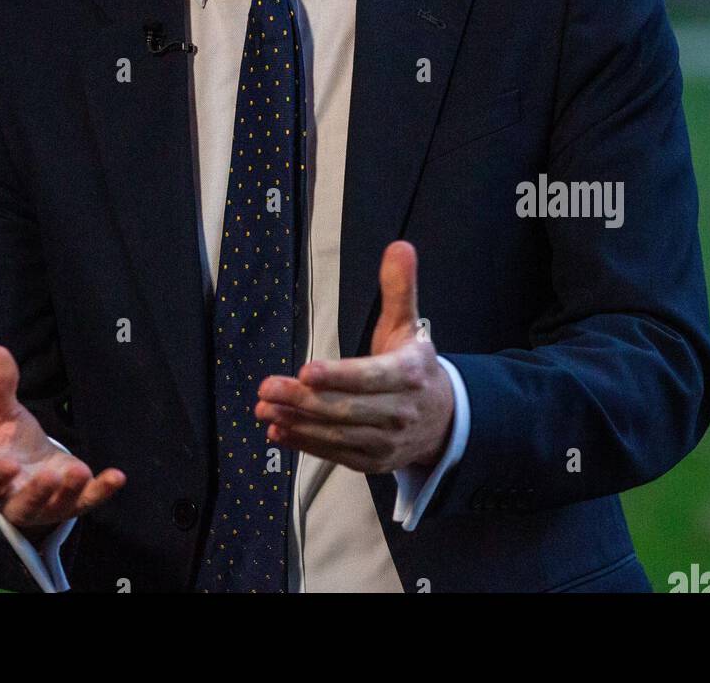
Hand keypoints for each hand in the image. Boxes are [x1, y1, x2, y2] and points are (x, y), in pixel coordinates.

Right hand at [0, 345, 124, 542]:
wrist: (25, 468)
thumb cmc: (7, 440)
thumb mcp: (0, 413)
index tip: (8, 464)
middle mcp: (14, 498)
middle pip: (24, 503)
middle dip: (37, 491)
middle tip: (50, 475)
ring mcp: (45, 505)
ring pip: (56, 505)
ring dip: (69, 491)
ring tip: (81, 471)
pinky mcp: (71, 502)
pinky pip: (87, 500)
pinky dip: (101, 491)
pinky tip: (117, 477)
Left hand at [254, 240, 453, 473]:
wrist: (444, 420)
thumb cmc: (415, 367)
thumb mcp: (409, 326)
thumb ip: (399, 288)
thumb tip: (399, 247)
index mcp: (408, 373)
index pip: (370, 376)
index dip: (338, 376)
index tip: (307, 370)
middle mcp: (399, 411)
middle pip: (346, 408)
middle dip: (303, 399)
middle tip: (268, 387)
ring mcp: (386, 441)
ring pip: (337, 434)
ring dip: (297, 422)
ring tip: (264, 408)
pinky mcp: (372, 462)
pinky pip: (335, 454)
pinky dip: (305, 444)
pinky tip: (279, 431)